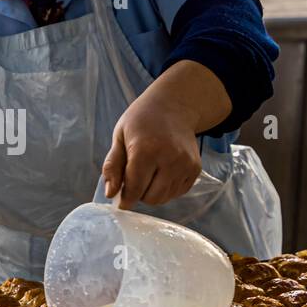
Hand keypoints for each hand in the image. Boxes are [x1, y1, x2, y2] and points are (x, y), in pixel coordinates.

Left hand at [101, 61, 229, 208]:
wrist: (174, 106)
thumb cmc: (142, 120)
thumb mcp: (119, 136)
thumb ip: (113, 166)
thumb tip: (110, 194)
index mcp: (146, 149)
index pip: (135, 189)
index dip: (125, 199)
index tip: (120, 201)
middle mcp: (170, 158)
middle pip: (150, 198)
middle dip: (138, 194)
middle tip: (134, 178)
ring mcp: (185, 164)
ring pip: (164, 198)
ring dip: (152, 192)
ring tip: (148, 172)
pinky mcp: (195, 169)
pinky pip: (177, 193)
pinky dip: (166, 188)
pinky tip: (162, 171)